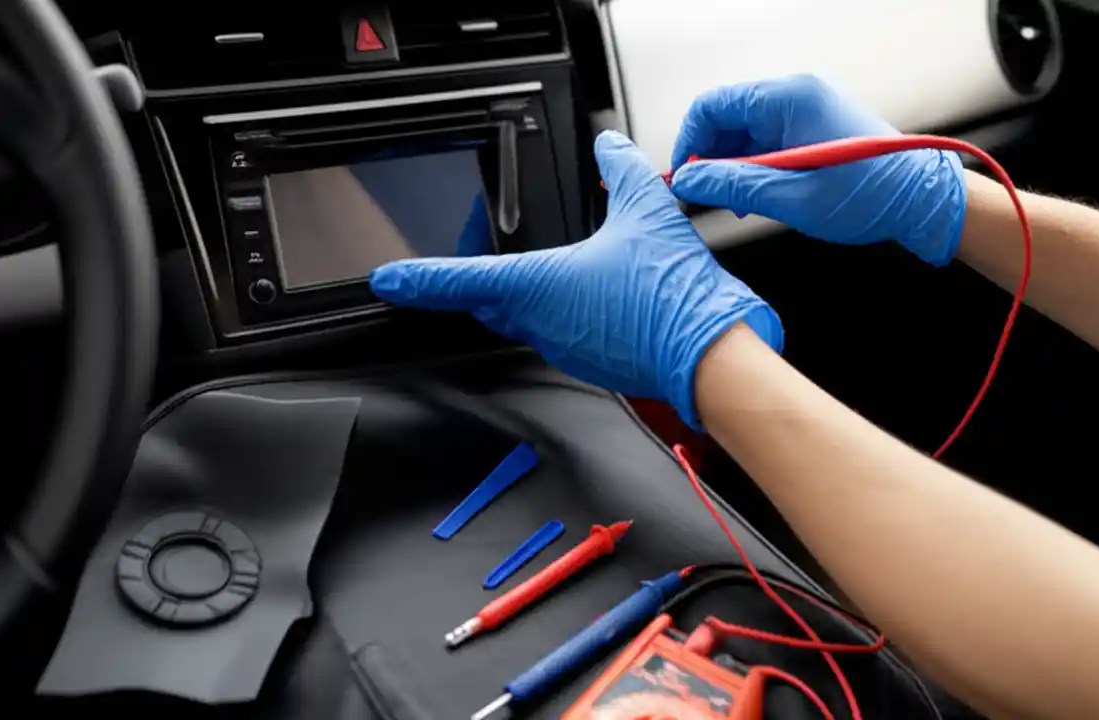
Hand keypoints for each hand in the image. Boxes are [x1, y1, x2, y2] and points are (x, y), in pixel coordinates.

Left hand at [370, 131, 782, 428]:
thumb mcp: (646, 211)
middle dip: (473, 282)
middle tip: (468, 259)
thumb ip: (621, 172)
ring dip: (520, 296)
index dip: (419, 278)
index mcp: (539, 287)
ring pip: (523, 319)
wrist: (709, 353)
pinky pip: (557, 332)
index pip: (462, 280)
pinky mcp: (590, 361)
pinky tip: (585, 294)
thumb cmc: (673, 294)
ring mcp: (565, 346)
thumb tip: (610, 147)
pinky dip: (557, 311)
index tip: (389, 280)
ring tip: (536, 268)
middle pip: (488, 302)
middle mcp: (542, 323)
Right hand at [669, 74, 966, 265]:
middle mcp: (796, 94)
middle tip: (710, 197)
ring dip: (734, 167)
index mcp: (789, 98)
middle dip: (711, 158)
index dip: (689, 143)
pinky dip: (756, 167)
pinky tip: (760, 196)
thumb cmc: (869, 194)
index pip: (712, 106)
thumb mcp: (791, 197)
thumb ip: (732, 186)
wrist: (922, 201)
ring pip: (745, 132)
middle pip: (726, 117)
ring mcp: (806, 108)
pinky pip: (768, 140)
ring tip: (740, 203)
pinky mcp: (814, 126)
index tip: (684, 179)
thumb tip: (687, 183)